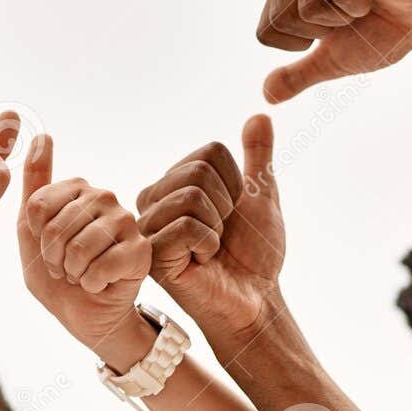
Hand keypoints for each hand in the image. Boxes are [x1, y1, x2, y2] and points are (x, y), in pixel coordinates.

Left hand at [17, 134, 152, 357]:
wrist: (85, 315)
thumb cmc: (57, 272)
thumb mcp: (30, 229)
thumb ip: (34, 184)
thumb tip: (42, 134)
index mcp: (78, 188)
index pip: (37, 206)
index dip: (36, 237)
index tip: (47, 247)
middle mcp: (105, 197)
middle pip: (56, 228)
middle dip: (53, 259)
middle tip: (66, 267)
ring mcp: (127, 221)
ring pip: (78, 248)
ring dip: (72, 273)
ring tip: (82, 274)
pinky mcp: (141, 249)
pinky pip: (101, 266)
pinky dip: (92, 283)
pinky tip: (100, 283)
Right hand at [136, 117, 285, 352]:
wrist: (256, 297)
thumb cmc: (255, 252)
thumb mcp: (262, 196)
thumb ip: (258, 156)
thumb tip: (261, 113)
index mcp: (176, 181)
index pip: (210, 152)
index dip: (236, 182)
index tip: (233, 212)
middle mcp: (154, 199)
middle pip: (197, 170)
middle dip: (226, 204)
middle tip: (222, 234)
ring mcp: (149, 226)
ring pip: (191, 196)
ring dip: (217, 227)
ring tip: (210, 248)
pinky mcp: (151, 254)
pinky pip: (186, 226)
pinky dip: (207, 244)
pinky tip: (201, 262)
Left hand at [257, 0, 411, 103]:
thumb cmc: (384, 30)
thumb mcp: (334, 59)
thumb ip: (299, 74)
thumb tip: (267, 97)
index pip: (266, 31)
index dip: (302, 44)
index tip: (334, 27)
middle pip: (283, 20)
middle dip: (323, 31)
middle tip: (352, 14)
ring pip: (309, 9)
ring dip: (344, 17)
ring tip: (365, 1)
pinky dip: (361, 5)